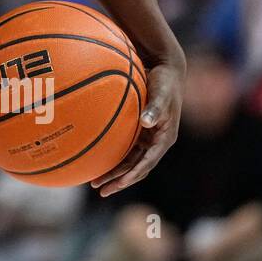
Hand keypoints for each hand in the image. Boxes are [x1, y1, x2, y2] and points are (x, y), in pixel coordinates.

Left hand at [91, 61, 183, 197]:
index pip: (147, 163)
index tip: (117, 185)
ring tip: (95, 182)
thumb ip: (154, 108)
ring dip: (115, 173)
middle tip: (100, 190)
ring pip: (131, 162)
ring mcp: (149, 137)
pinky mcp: (142, 131)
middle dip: (120, 181)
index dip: (132, 176)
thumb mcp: (161, 94)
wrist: (167, 70)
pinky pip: (127, 149)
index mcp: (165, 138)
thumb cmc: (164, 82)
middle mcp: (157, 142)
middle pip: (137, 168)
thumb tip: (147, 122)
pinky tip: (98, 161)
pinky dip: (114, 158)